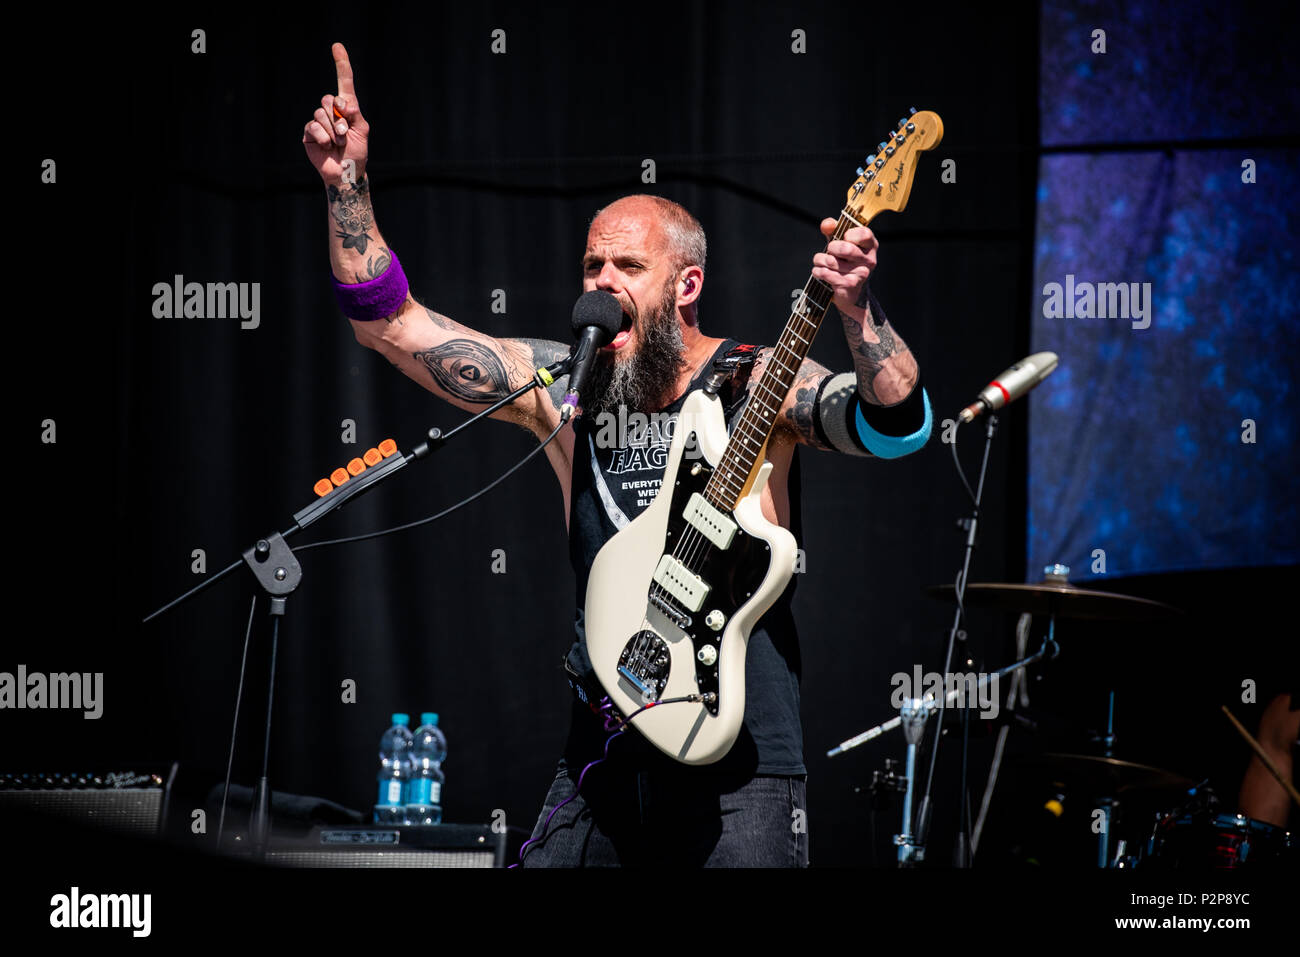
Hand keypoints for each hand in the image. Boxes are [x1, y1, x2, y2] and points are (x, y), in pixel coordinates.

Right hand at [302, 42, 369, 184]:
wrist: (346, 173)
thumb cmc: (357, 153)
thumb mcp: (362, 131)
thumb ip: (355, 114)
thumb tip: (343, 103)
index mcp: (347, 108)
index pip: (344, 82)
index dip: (341, 64)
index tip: (337, 46)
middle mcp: (331, 111)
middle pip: (328, 99)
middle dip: (339, 118)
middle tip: (345, 134)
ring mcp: (319, 121)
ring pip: (320, 113)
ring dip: (333, 130)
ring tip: (338, 143)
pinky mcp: (309, 132)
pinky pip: (313, 126)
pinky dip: (323, 137)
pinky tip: (327, 146)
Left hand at [811, 218, 877, 319]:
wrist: (850, 292)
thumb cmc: (845, 261)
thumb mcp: (840, 242)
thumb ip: (833, 229)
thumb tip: (827, 224)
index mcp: (871, 245)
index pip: (864, 233)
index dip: (849, 234)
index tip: (843, 237)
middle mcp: (870, 259)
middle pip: (846, 248)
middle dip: (831, 248)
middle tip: (829, 250)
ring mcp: (861, 273)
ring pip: (832, 261)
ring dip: (820, 260)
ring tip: (820, 261)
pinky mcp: (849, 285)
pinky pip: (828, 274)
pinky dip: (818, 271)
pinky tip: (818, 271)